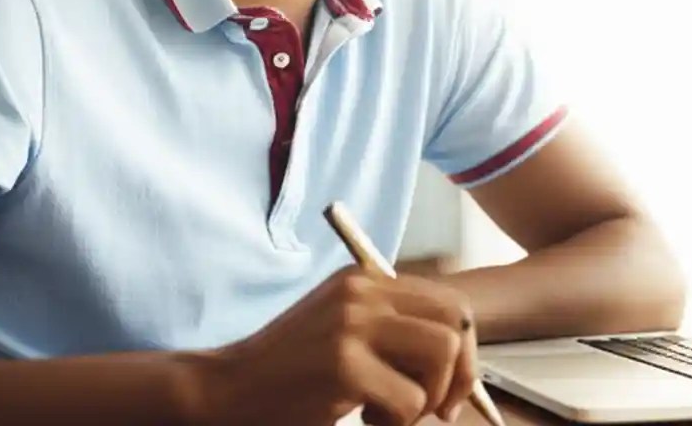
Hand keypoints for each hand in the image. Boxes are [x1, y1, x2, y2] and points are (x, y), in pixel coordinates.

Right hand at [191, 266, 477, 425]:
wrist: (226, 390)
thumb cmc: (292, 371)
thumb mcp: (346, 330)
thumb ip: (395, 332)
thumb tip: (464, 360)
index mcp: (367, 279)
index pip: (450, 302)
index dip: (465, 349)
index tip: (451, 387)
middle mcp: (363, 292)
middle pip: (457, 323)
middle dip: (462, 373)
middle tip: (439, 409)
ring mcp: (352, 325)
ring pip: (442, 356)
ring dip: (428, 398)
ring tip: (391, 412)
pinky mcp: (343, 365)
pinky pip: (410, 399)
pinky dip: (397, 421)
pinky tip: (364, 418)